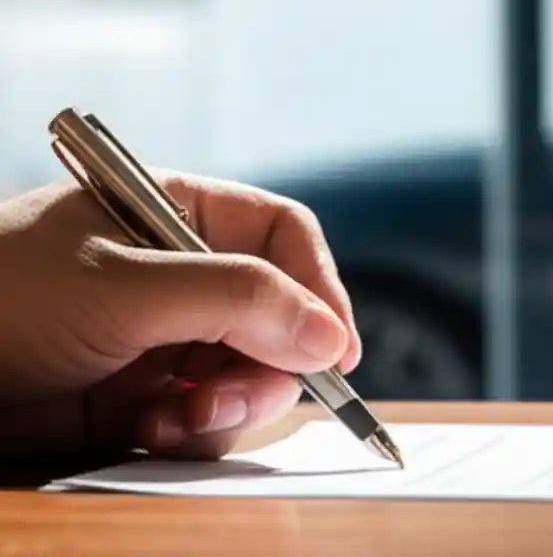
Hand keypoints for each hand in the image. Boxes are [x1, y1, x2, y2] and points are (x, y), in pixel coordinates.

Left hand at [0, 172, 359, 461]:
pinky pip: (206, 416)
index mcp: (176, 213)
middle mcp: (180, 273)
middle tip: (238, 395)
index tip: (337, 351)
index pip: (282, 237)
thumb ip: (236, 301)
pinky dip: (192, 432)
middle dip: (270, 361)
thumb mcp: (123, 287)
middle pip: (280, 314)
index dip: (319, 288)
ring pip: (251, 372)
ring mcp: (162, 337)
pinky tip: (146, 430)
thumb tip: (332, 335)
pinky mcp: (142, 396)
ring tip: (178, 418)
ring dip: (229, 405)